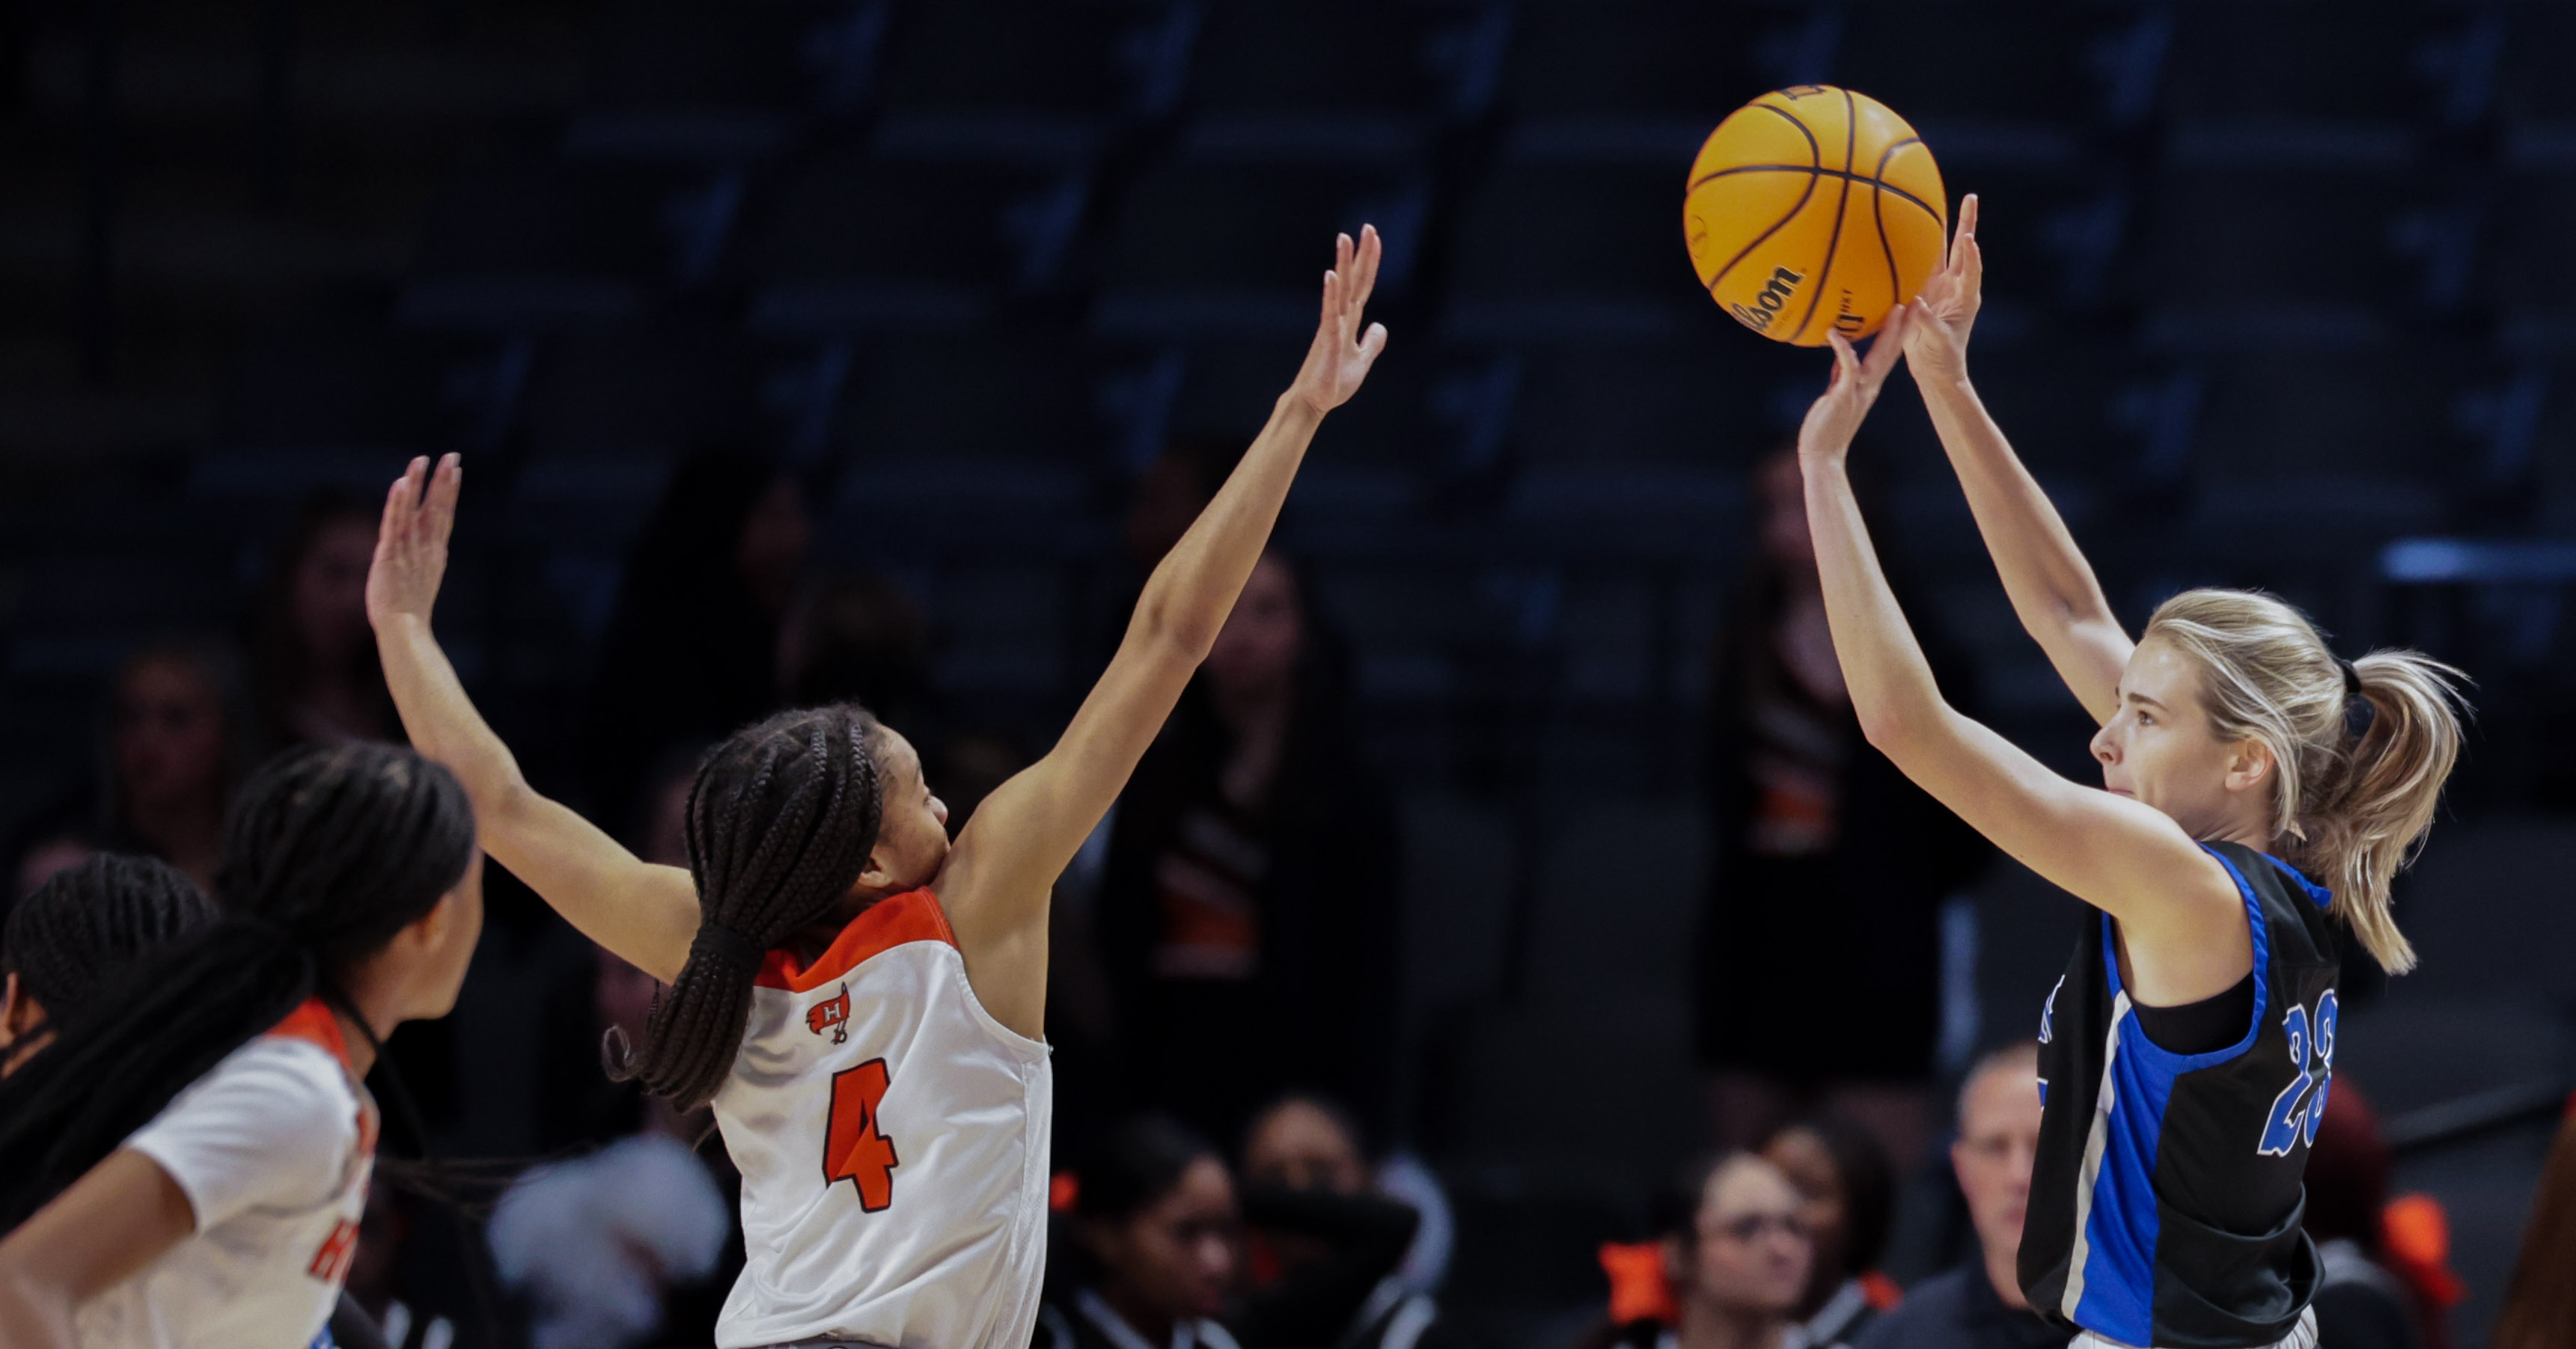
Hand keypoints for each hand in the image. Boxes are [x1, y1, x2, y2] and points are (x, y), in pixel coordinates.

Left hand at [367, 453, 461, 627]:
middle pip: (438, 507)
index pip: (444, 516)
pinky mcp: (390, 553)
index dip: (450, 492)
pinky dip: (398, 502)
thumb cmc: (409, 614)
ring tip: (423, 459)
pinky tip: (401, 483)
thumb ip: (422, 563)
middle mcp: (426, 547)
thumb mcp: (420, 582)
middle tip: (452, 456)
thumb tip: (426, 557)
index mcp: (435, 553)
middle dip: (444, 480)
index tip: (454, 471)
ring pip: (416, 509)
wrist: (404, 629)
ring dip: (419, 482)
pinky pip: (394, 522)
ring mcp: (409, 549)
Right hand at [1286, 226, 1389, 415]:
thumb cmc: (1333, 382)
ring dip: (1342, 264)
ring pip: (1340, 291)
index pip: (1363, 285)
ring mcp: (1332, 328)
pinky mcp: (1327, 343)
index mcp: (1349, 321)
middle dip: (1360, 254)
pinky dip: (1331, 295)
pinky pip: (1330, 315)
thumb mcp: (1362, 362)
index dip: (1370, 262)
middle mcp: (1340, 319)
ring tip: (1343, 238)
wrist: (1314, 403)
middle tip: (1366, 227)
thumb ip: (1371, 343)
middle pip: (1354, 281)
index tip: (1373, 237)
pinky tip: (1332, 277)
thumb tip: (1380, 326)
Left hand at [1799, 305, 1911, 467]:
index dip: (1899, 333)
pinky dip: (1843, 349)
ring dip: (1889, 332)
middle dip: (1904, 326)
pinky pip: (1847, 367)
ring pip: (1879, 356)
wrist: (1823, 455)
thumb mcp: (1836, 395)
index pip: (1889, 354)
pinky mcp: (1843, 395)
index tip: (1906, 311)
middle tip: (1914, 302)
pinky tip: (1835, 332)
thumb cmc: (1826, 428)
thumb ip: (1841, 376)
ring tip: (1895, 308)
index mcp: (1869, 385)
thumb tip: (1842, 356)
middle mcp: (1869, 386)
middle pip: (1892, 351)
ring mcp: (1858, 390)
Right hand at [1903, 192, 1979, 386]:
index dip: (1971, 254)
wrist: (1934, 369)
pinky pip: (1920, 266)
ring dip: (1941, 229)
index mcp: (1965, 299)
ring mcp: (1939, 288)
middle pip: (1961, 249)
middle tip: (1971, 198)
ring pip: (1941, 252)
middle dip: (1965, 223)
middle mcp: (1955, 287)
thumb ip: (1928, 322)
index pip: (1971, 270)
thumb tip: (1916, 302)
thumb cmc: (1942, 359)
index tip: (1968, 238)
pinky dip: (1916, 249)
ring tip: (1938, 203)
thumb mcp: (1937, 342)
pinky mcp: (1923, 292)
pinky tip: (1907, 232)